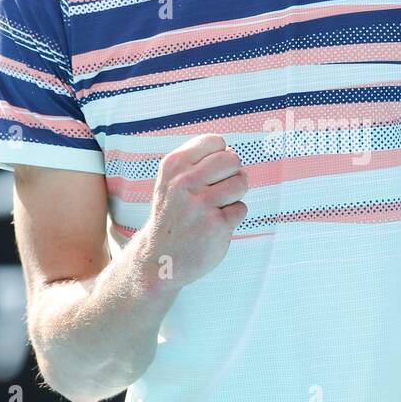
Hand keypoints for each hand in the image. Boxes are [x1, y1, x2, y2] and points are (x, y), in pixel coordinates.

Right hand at [139, 134, 247, 288]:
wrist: (158, 259)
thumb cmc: (172, 216)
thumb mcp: (171, 181)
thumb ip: (197, 162)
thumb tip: (232, 152)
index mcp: (173, 165)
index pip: (216, 142)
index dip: (219, 157)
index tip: (208, 175)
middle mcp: (184, 181)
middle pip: (233, 159)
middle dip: (231, 174)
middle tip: (216, 192)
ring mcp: (201, 204)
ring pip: (241, 182)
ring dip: (234, 196)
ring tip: (214, 209)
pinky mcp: (216, 224)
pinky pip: (241, 208)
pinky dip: (232, 218)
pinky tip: (213, 226)